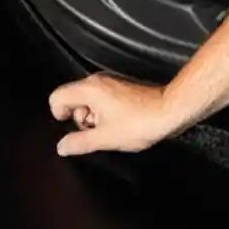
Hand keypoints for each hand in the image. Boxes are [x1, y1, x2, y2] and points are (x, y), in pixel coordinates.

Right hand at [47, 73, 178, 155]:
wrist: (171, 110)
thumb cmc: (141, 122)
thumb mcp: (105, 138)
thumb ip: (79, 142)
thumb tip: (62, 146)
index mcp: (89, 89)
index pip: (56, 97)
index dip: (59, 115)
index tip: (75, 128)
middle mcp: (97, 81)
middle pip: (72, 99)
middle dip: (80, 119)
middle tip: (98, 131)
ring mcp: (110, 82)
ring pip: (88, 100)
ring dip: (94, 117)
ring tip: (112, 128)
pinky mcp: (121, 87)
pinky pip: (102, 99)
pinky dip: (105, 113)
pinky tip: (121, 124)